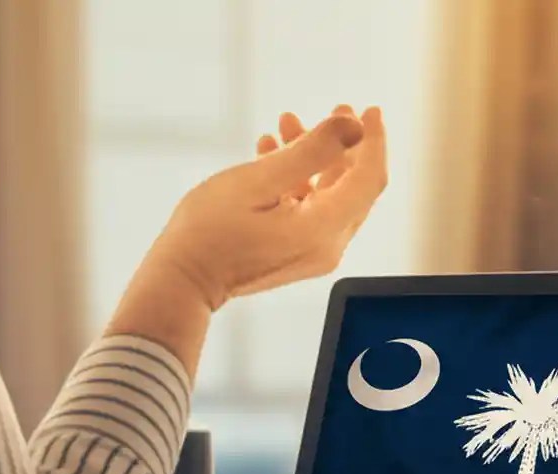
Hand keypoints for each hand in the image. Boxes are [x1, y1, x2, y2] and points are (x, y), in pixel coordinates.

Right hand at [146, 105, 387, 309]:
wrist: (183, 281)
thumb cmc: (211, 230)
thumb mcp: (259, 180)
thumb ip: (310, 150)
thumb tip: (352, 125)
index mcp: (324, 228)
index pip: (369, 177)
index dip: (374, 139)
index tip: (370, 109)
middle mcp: (328, 245)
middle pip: (354, 186)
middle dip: (344, 143)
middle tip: (335, 108)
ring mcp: (313, 254)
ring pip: (329, 194)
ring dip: (313, 157)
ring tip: (285, 122)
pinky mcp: (297, 255)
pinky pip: (310, 209)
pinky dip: (297, 179)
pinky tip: (270, 151)